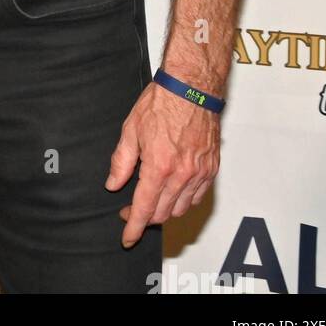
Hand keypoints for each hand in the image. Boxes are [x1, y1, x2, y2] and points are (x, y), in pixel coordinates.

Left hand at [106, 81, 219, 246]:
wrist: (192, 87)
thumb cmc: (161, 103)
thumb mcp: (131, 129)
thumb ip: (121, 162)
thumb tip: (113, 184)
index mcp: (159, 166)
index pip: (144, 207)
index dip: (133, 226)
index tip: (127, 238)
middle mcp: (183, 175)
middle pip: (163, 212)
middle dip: (144, 217)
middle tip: (129, 209)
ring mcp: (200, 173)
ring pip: (181, 209)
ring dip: (164, 210)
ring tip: (150, 200)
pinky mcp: (212, 169)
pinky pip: (197, 196)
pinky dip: (183, 201)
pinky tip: (172, 192)